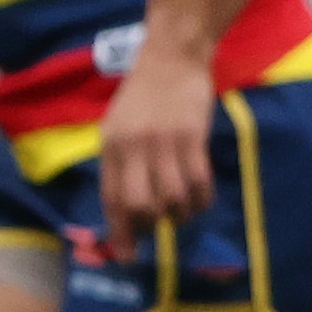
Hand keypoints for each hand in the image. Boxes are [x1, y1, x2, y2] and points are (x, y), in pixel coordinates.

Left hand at [97, 41, 217, 238]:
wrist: (172, 55)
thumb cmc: (144, 93)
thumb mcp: (118, 124)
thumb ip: (119, 161)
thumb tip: (125, 207)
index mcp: (111, 145)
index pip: (111, 198)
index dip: (120, 232)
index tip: (128, 255)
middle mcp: (133, 146)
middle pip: (140, 204)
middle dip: (151, 225)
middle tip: (160, 227)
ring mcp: (164, 142)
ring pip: (172, 197)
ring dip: (180, 214)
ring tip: (182, 212)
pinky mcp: (193, 137)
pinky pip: (198, 181)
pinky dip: (201, 199)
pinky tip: (200, 200)